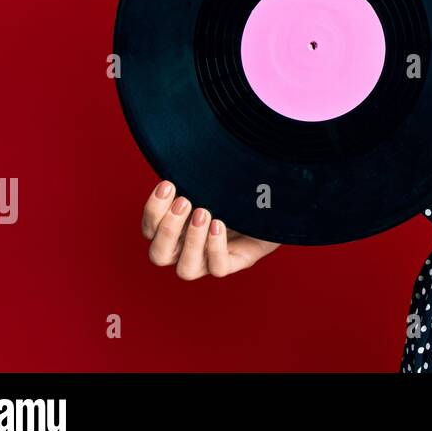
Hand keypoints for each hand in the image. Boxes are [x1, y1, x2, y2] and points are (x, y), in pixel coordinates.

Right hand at [142, 180, 280, 279]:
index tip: (168, 184)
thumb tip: (178, 161)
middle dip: (167, 229)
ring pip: (186, 270)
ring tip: (205, 212)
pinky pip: (219, 268)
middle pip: (159, 256)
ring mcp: (213, 258)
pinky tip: (220, 224)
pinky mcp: (237, 261)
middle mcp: (191, 248)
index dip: (152, 211)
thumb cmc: (241, 184)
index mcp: (179, 228)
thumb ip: (194, 176)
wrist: (281, 194)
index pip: (150, 230)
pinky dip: (215, 248)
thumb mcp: (214, 179)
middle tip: (185, 202)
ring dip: (191, 241)